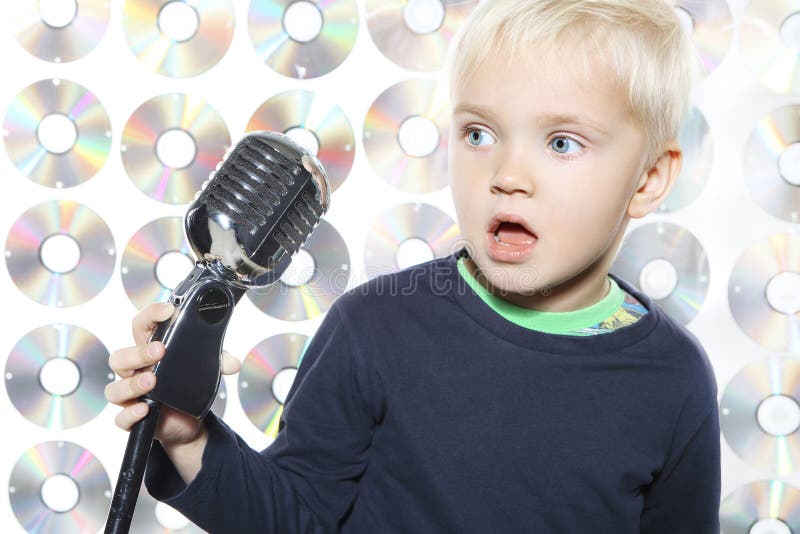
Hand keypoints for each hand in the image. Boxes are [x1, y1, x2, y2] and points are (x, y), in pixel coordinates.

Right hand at [105, 302, 241, 447]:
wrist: (186, 420)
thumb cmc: (186, 385)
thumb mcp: (204, 368)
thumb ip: (218, 362)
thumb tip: (233, 363)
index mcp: (149, 351)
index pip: (141, 327)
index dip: (151, 315)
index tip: (168, 310)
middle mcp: (135, 372)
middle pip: (120, 357)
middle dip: (138, 352)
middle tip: (160, 350)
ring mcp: (131, 395)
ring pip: (114, 388)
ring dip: (132, 383)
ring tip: (152, 380)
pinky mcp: (133, 418)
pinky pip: (121, 418)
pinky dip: (130, 414)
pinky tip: (145, 409)